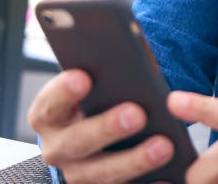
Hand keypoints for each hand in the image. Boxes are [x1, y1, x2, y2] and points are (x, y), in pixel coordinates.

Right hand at [27, 69, 173, 182]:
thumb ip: (100, 71)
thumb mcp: (89, 84)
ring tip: (164, 145)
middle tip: (136, 114)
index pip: (49, 103)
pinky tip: (169, 176)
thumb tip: (127, 46)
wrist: (88, 136)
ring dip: (135, 160)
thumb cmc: (94, 100)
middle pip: (77, 141)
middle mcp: (56, 148)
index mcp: (48, 116)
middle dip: (107, 128)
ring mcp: (77, 174)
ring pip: (102, 173)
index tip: (84, 77)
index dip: (64, 90)